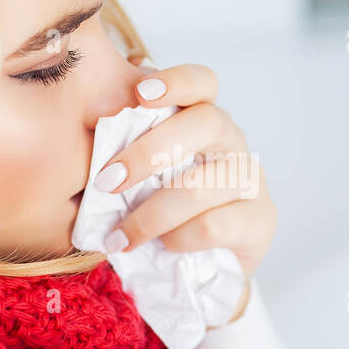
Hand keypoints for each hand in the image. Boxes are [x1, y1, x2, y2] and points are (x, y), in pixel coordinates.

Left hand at [96, 64, 276, 296]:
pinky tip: (163, 247)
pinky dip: (178, 238)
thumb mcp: (141, 177)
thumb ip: (125, 150)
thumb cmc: (163, 211)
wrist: (202, 267)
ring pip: (200, 185)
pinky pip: (212, 225)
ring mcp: (251, 179)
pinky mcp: (261, 220)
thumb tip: (87, 126)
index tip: (139, 94)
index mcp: (202, 121)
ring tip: (120, 237)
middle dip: (149, 152)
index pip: (203, 83)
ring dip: (151, 214)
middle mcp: (232, 142)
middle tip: (106, 182)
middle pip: (206, 123)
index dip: (176, 81)